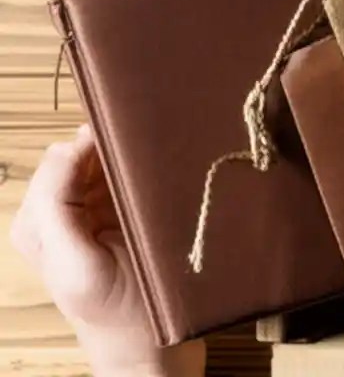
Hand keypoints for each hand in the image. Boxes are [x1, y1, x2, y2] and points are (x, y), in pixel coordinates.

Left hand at [10, 125, 204, 376]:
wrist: (153, 354)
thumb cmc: (118, 317)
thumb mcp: (79, 265)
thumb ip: (58, 206)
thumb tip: (68, 145)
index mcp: (40, 222)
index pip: (60, 160)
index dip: (90, 140)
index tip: (129, 129)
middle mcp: (62, 213)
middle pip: (84, 155)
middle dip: (111, 144)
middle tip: (151, 136)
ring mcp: (93, 214)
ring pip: (107, 163)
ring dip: (131, 157)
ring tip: (162, 152)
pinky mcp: (122, 219)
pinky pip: (128, 179)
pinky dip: (143, 172)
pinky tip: (164, 173)